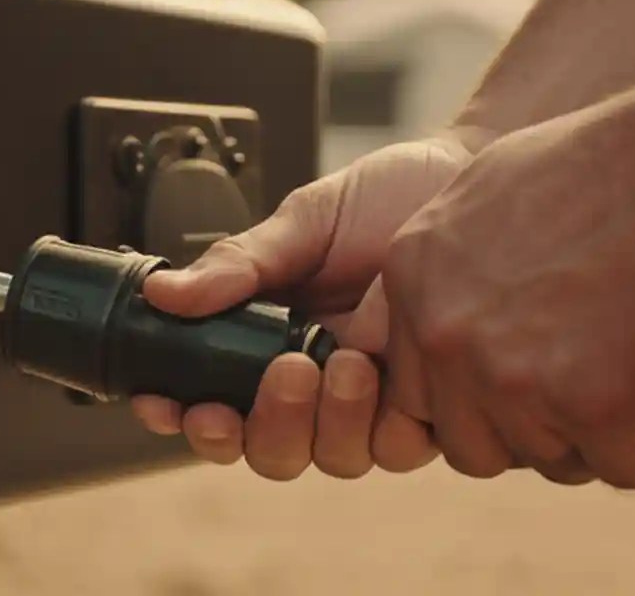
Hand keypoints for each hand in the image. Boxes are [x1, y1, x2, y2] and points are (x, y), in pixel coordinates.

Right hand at [131, 130, 483, 478]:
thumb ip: (238, 265)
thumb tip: (162, 293)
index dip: (183, 418)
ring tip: (345, 361)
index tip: (167, 404)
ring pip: (330, 459)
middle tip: (285, 373)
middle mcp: (315, 382)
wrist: (472, 174)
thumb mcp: (303, 222)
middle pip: (268, 451)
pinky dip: (379, 421)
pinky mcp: (428, 407)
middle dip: (262, 429)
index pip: (214, 402)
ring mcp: (371, 400)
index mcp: (268, 342)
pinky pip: (393, 449)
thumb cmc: (387, 196)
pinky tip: (381, 368)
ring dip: (325, 424)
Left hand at [383, 51, 634, 487]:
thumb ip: (441, 266)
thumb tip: (426, 319)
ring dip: (593, 438)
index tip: (530, 376)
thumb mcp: (483, 194)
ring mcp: (513, 376)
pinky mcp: (594, 405)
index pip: (417, 393)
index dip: (477, 399)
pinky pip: (621, 466)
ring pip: (547, 457)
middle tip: (584, 397)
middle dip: (528, 432)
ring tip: (633, 384)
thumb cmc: (602, 163)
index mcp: (412, 284)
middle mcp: (445, 335)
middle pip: (471, 443)